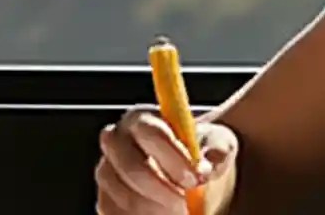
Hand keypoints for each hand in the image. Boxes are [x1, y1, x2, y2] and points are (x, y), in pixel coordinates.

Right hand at [95, 106, 237, 213]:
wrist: (190, 177)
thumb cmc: (202, 154)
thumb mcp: (220, 145)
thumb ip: (217, 150)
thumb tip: (205, 166)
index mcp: (143, 118)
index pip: (150, 132)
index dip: (172, 157)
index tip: (194, 178)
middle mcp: (117, 141)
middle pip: (129, 165)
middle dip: (160, 188)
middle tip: (185, 202)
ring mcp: (107, 172)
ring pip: (122, 194)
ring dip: (153, 209)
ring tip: (181, 211)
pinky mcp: (105, 200)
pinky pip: (113, 213)